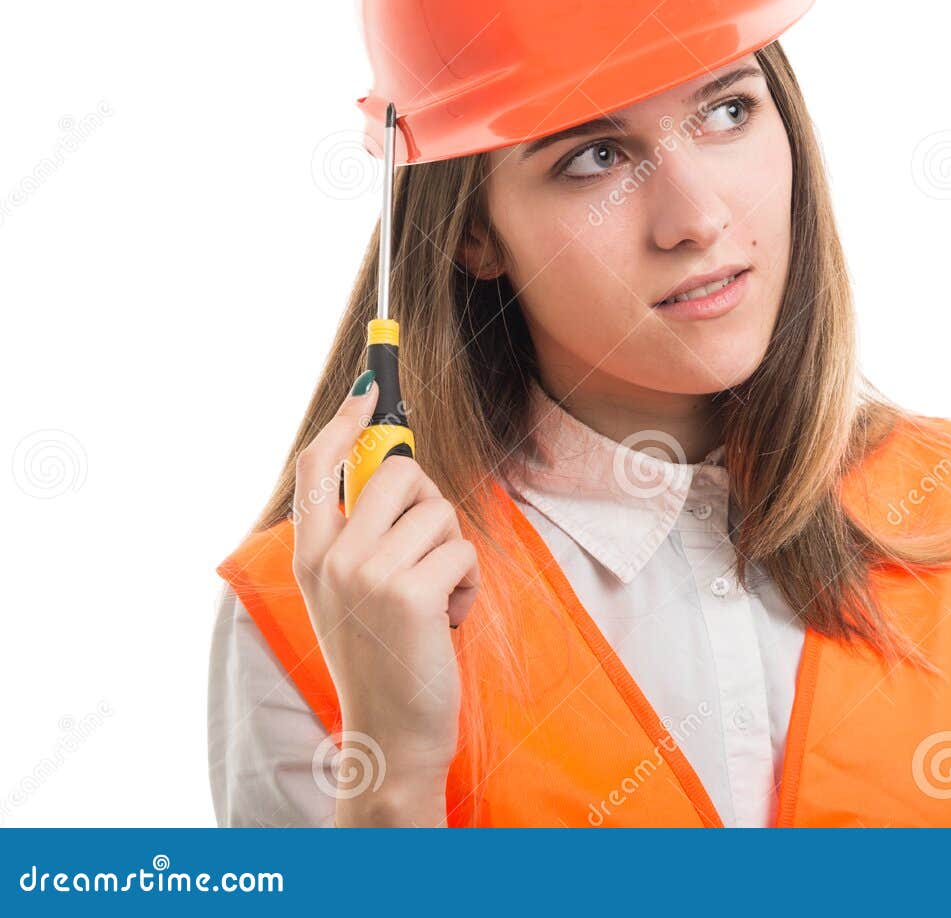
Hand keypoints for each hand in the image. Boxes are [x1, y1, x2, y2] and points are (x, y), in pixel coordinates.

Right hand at [289, 373, 479, 824]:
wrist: (390, 732)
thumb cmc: (382, 656)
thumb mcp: (347, 591)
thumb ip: (359, 533)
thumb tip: (395, 463)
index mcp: (309, 554)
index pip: (317, 465)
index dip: (346, 420)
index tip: (371, 389)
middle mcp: (331, 558)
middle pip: (400, 471)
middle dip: (430, 504)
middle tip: (426, 553)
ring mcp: (368, 574)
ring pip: (440, 511)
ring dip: (453, 552)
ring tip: (435, 598)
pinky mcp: (411, 593)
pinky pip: (464, 551)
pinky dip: (469, 583)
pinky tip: (448, 619)